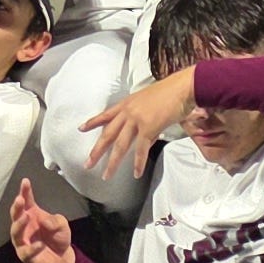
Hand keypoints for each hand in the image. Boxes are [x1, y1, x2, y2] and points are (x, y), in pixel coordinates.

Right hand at [6, 176, 78, 262]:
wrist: (62, 259)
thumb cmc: (58, 238)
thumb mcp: (62, 225)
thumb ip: (56, 220)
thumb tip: (44, 220)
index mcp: (31, 214)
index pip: (26, 201)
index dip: (24, 191)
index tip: (25, 181)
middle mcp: (24, 227)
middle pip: (16, 215)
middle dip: (17, 206)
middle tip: (20, 199)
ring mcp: (23, 241)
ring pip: (16, 232)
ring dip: (20, 224)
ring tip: (26, 216)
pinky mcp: (26, 256)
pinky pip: (26, 251)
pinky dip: (33, 248)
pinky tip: (40, 244)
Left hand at [83, 66, 200, 178]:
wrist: (182, 87)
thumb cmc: (171, 92)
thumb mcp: (151, 102)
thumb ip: (145, 120)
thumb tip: (147, 138)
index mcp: (127, 104)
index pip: (105, 115)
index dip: (93, 123)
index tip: (81, 128)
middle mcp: (128, 112)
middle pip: (107, 134)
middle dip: (96, 150)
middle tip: (88, 163)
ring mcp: (136, 120)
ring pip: (120, 145)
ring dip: (113, 163)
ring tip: (106, 175)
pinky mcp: (148, 127)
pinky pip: (140, 149)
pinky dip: (138, 163)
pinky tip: (136, 172)